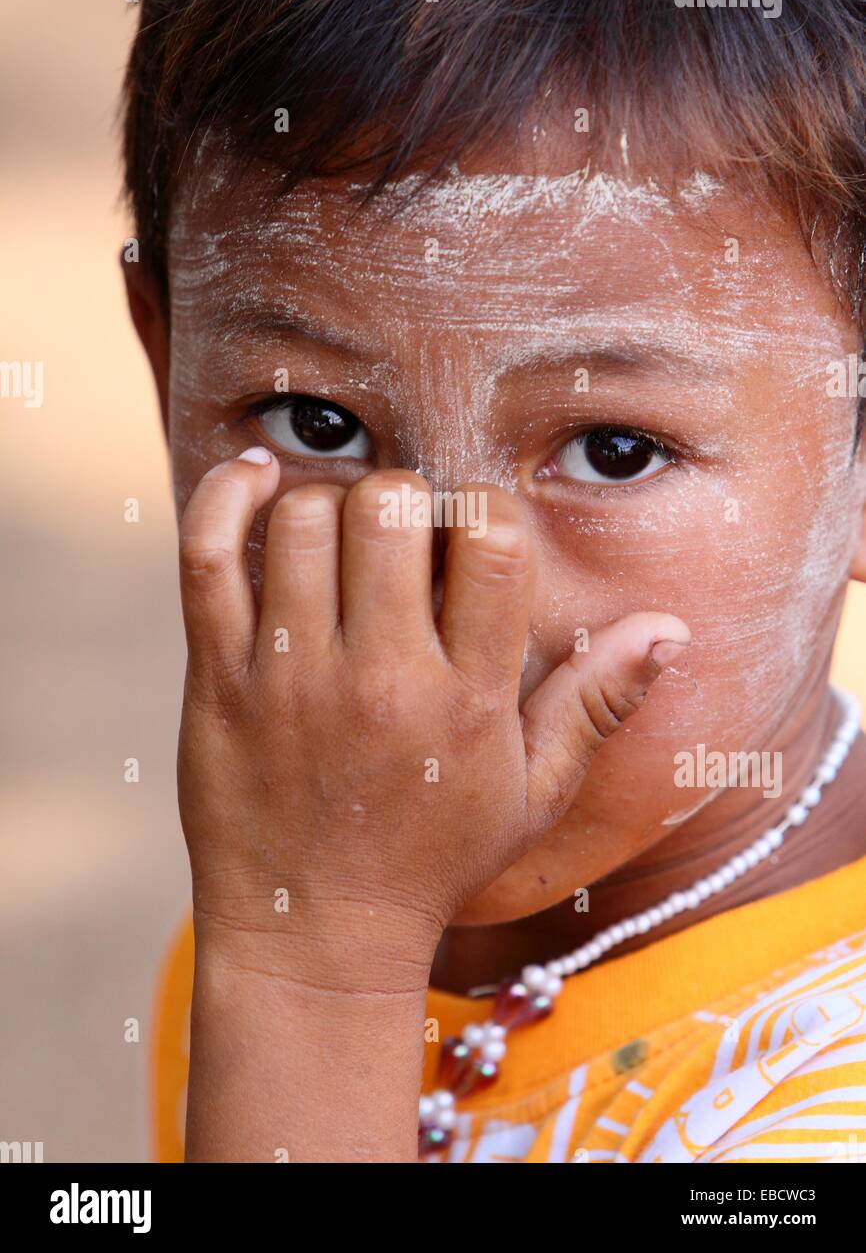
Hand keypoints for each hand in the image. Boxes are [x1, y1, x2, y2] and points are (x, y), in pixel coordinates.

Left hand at [177, 450, 689, 983]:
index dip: (484, 511)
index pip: (491, 542)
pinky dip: (226, 496)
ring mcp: (291, 677)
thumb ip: (598, 703)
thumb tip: (670, 627)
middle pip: (390, 507)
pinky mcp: (220, 680)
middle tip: (400, 542)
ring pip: (303, 517)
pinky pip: (209, 555)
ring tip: (339, 547)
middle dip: (404, 500)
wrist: (315, 936)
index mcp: (468, 699)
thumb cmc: (434, 859)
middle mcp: (381, 679)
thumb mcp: (533, 793)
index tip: (467, 540)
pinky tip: (257, 478)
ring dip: (326, 507)